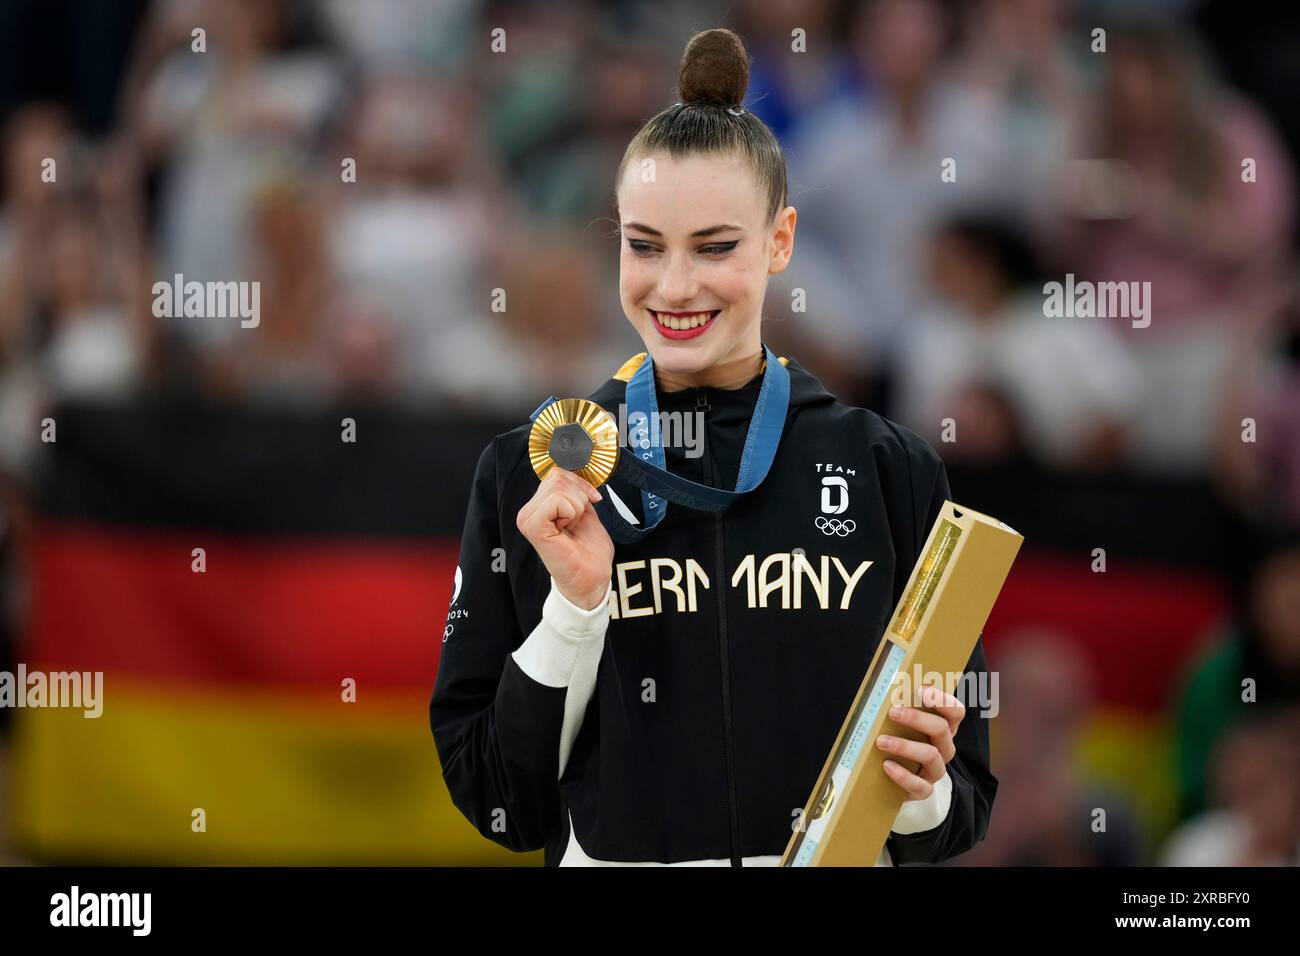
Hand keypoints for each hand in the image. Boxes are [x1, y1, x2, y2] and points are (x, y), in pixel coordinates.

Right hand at [516, 467, 613, 610]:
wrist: (591, 579)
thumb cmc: (588, 552)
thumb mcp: (585, 512)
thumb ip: (576, 492)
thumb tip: (577, 472)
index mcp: (538, 507)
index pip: (556, 474)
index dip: (579, 484)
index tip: (591, 501)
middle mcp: (528, 512)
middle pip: (557, 478)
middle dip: (579, 496)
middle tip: (577, 522)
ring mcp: (528, 519)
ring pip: (558, 487)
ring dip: (576, 507)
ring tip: (572, 527)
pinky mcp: (533, 527)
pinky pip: (556, 500)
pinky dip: (571, 512)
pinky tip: (568, 529)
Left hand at [876, 684, 964, 800]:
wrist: (900, 781)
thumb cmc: (902, 742)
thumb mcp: (905, 725)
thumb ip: (903, 708)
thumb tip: (887, 688)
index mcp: (944, 728)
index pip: (955, 711)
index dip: (942, 700)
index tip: (921, 689)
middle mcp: (944, 748)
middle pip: (941, 729)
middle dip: (917, 718)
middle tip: (893, 712)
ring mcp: (936, 769)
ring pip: (931, 756)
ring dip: (905, 746)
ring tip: (881, 741)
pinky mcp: (925, 789)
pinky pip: (920, 785)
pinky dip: (903, 775)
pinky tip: (887, 766)